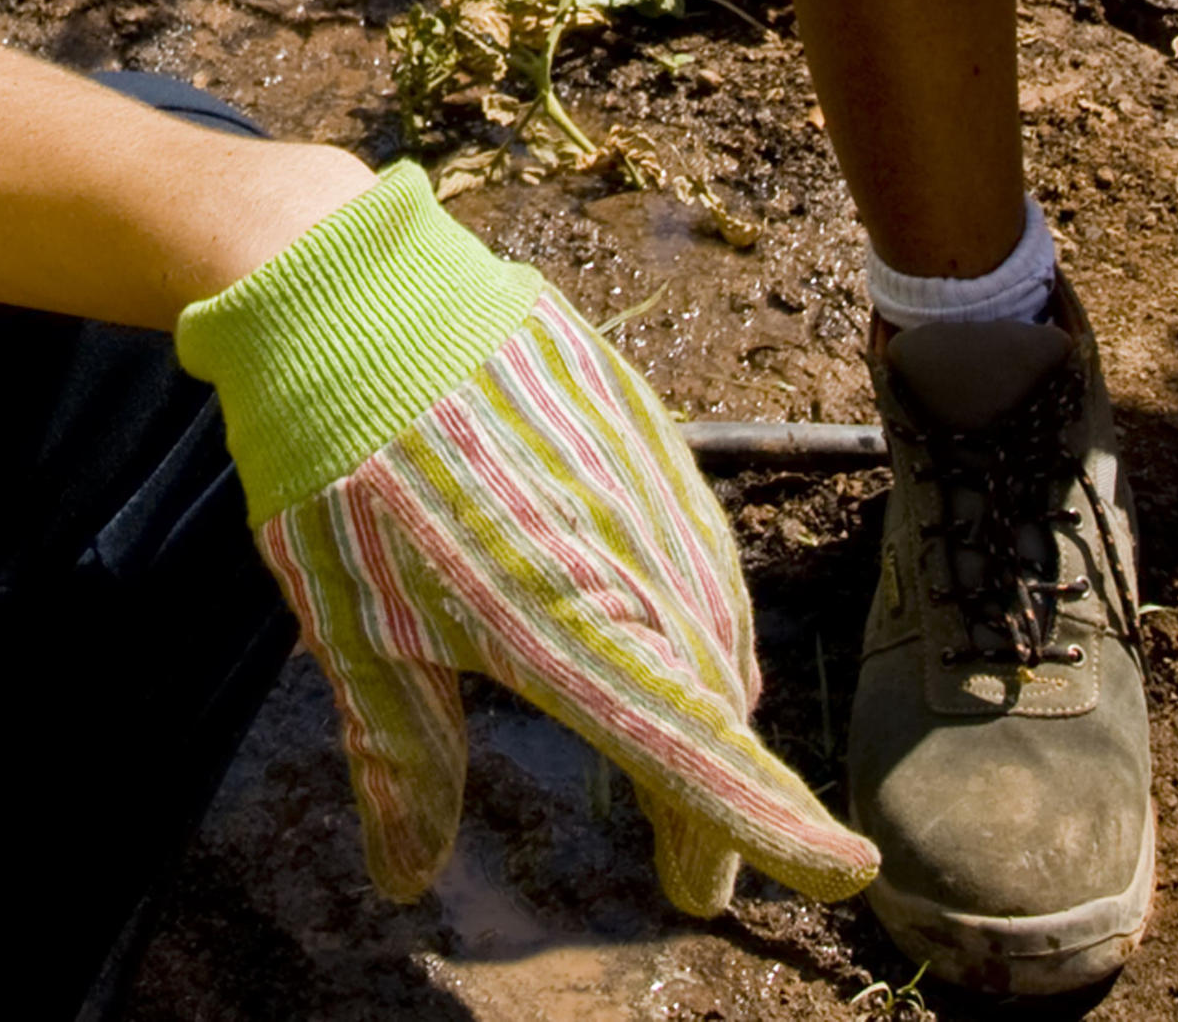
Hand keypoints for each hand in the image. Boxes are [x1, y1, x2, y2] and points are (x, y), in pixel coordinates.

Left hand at [175, 166, 875, 917]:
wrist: (352, 300)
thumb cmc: (335, 475)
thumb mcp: (352, 631)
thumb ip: (402, 758)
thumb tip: (406, 878)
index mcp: (558, 625)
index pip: (692, 751)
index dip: (771, 822)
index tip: (841, 872)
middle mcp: (626, 558)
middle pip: (710, 699)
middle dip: (724, 799)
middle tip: (697, 871)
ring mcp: (645, 483)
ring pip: (716, 618)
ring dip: (717, 705)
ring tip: (702, 771)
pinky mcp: (646, 425)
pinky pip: (702, 541)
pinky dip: (709, 612)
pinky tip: (691, 641)